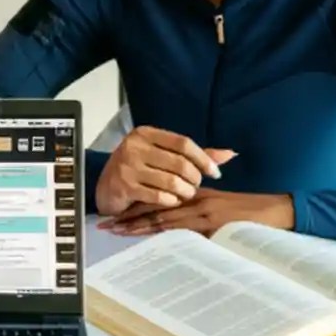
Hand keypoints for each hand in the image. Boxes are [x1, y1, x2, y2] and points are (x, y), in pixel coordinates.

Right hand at [94, 126, 237, 215]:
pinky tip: (172, 202)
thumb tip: (230, 154)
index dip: (203, 158)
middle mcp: (135, 146)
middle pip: (179, 163)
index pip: (183, 143)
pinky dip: (171, 201)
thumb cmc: (139, 170)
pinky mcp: (124, 186)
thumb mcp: (162, 156)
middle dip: (194, 178)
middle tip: (195, 187)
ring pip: (171, 181)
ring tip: (185, 195)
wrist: (105, 188)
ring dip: (185, 192)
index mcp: (146, 133)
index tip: (215, 173)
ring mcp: (127, 166)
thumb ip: (194, 155)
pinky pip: (159, 196)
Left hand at [99, 188, 295, 236]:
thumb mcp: (220, 212)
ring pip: (163, 217)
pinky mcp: (211, 223)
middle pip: (154, 207)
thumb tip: (177, 230)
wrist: (275, 212)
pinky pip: (183, 228)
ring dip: (138, 225)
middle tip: (105, 224)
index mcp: (195, 195)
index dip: (136, 207)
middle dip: (128, 217)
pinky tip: (147, 238)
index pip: (158, 199)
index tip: (115, 215)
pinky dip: (164, 233)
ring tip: (116, 231)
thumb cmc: (248, 215)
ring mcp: (202, 211)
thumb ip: (198, 217)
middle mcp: (194, 200)